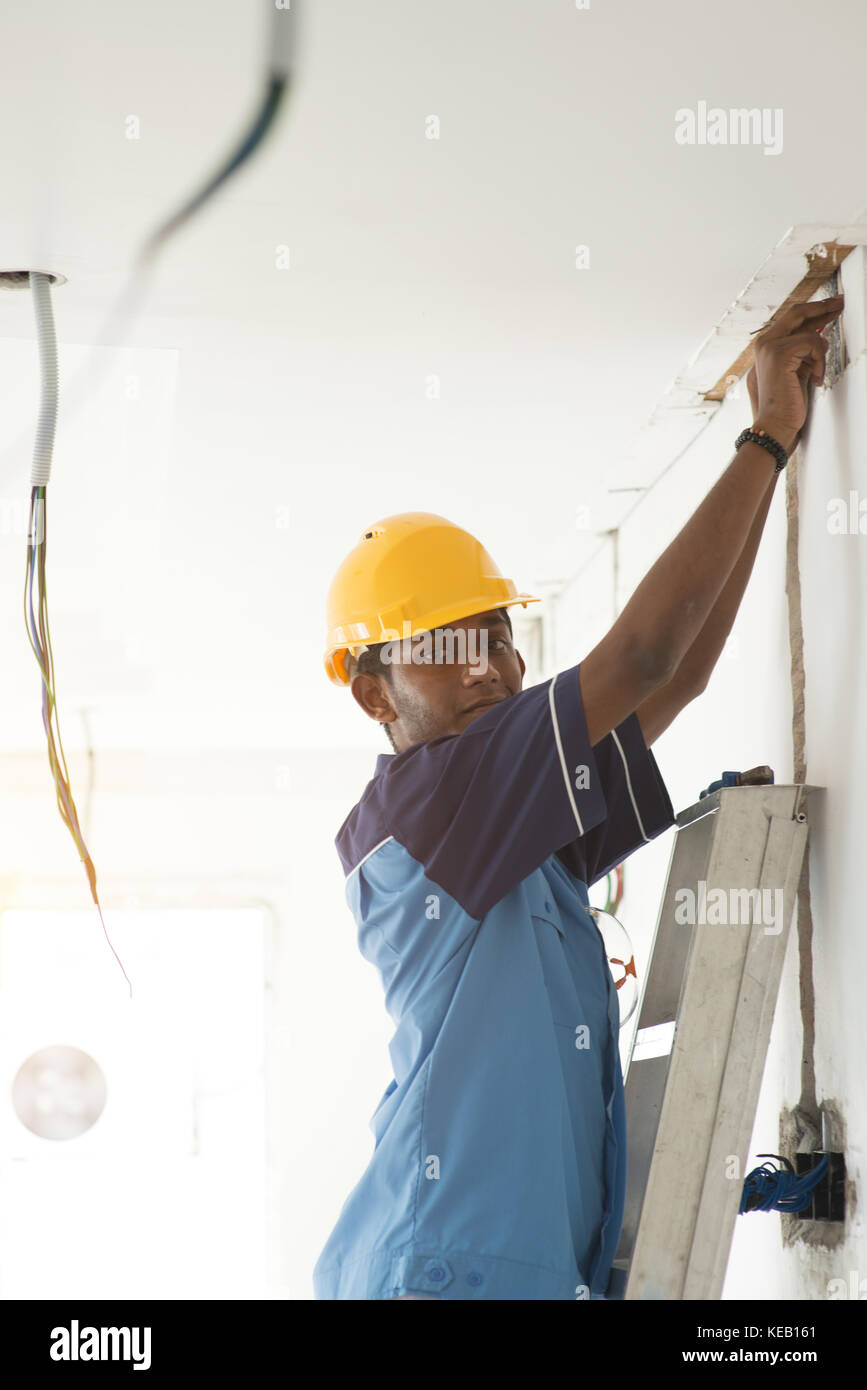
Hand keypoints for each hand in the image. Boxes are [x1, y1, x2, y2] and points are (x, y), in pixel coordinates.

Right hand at [745, 294, 843, 451]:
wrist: (775, 426)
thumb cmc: (787, 405)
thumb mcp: (797, 370)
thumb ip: (803, 351)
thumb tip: (820, 334)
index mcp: (766, 347)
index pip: (792, 319)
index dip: (814, 310)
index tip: (832, 306)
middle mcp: (764, 343)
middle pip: (797, 312)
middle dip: (823, 307)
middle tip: (842, 302)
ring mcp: (769, 347)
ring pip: (809, 332)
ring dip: (820, 355)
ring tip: (816, 375)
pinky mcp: (779, 353)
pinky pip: (813, 343)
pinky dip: (819, 362)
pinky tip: (814, 379)